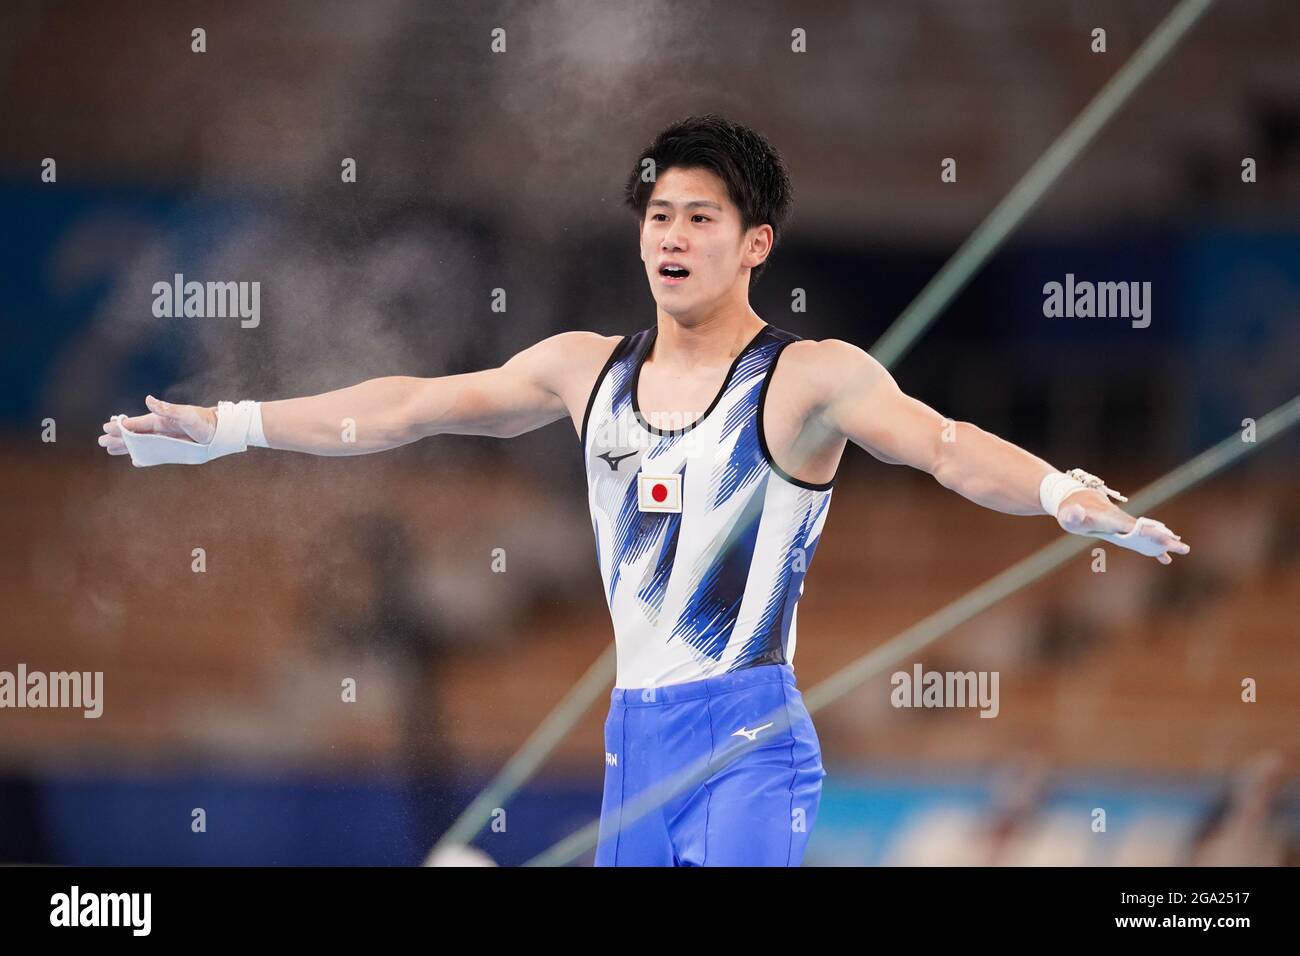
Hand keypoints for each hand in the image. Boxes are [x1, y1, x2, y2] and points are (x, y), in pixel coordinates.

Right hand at [98, 395, 216, 455]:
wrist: (219, 431)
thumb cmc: (204, 421)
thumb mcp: (185, 414)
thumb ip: (167, 409)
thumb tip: (148, 400)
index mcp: (159, 420)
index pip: (135, 424)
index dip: (120, 427)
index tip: (106, 428)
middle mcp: (159, 430)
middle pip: (134, 435)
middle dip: (118, 438)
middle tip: (101, 442)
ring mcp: (165, 440)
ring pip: (140, 445)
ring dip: (126, 448)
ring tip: (111, 450)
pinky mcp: (172, 450)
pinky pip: (154, 455)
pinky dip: (143, 458)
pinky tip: (135, 460)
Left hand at [1056, 489, 1189, 564]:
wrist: (1073, 499)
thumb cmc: (1070, 510)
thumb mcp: (1068, 515)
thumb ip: (1072, 515)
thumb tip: (1075, 513)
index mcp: (1112, 519)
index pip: (1133, 527)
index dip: (1148, 533)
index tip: (1165, 538)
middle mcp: (1122, 520)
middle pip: (1146, 531)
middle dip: (1164, 539)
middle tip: (1183, 548)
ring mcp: (1124, 524)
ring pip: (1147, 534)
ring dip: (1163, 542)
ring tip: (1183, 550)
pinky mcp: (1122, 529)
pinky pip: (1140, 538)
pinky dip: (1152, 545)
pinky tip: (1163, 557)